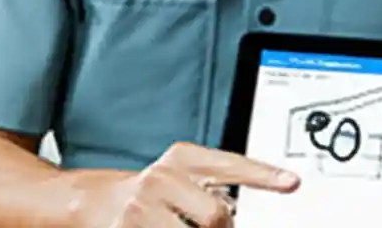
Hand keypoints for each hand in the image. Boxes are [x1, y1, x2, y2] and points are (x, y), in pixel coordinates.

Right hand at [79, 142, 299, 227]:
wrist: (90, 202)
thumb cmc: (147, 193)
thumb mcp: (180, 175)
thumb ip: (213, 186)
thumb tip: (238, 214)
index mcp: (181, 159)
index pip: (230, 164)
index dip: (264, 175)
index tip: (291, 183)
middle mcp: (161, 179)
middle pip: (216, 215)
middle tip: (206, 226)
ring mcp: (141, 210)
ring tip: (180, 227)